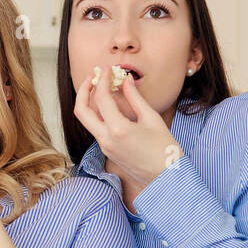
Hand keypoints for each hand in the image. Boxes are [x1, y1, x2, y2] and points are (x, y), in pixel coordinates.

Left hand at [73, 68, 181, 203]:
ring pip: (86, 120)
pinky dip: (98, 112)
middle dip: (84, 89)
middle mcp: (106, 139)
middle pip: (81, 110)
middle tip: (94, 76)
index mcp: (118, 130)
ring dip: (89, 101)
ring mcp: (104, 146)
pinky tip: (109, 103)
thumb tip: (125, 81)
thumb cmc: (165, 149)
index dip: (103, 79)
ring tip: (101, 86)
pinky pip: (96, 128)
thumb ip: (135, 98)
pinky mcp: (107, 150)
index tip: (109, 69)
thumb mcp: (152, 119)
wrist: (166, 179)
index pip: (101, 98)